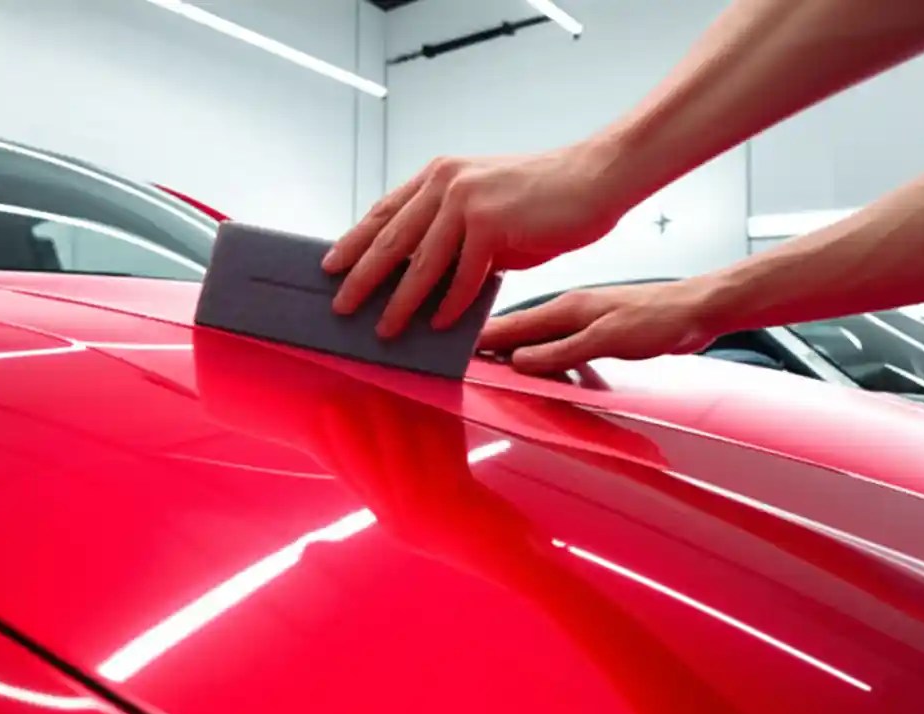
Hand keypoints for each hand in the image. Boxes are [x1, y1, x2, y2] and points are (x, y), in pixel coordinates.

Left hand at [322, 139, 635, 336]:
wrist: (592, 180)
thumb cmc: (542, 198)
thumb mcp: (485, 207)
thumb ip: (452, 233)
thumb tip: (421, 275)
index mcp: (440, 175)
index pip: (385, 212)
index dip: (355, 241)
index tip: (331, 265)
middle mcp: (446, 183)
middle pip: (392, 239)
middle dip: (362, 277)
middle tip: (341, 306)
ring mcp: (466, 201)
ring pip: (422, 263)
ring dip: (401, 302)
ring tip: (385, 329)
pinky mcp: (491, 224)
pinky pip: (464, 276)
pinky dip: (451, 305)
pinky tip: (441, 325)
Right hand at [478, 281, 721, 374]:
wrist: (699, 310)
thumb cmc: (659, 320)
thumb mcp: (607, 339)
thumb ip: (562, 351)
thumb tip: (518, 362)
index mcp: (566, 309)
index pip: (511, 325)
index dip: (481, 338)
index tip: (452, 348)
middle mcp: (569, 312)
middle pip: (517, 330)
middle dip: (487, 343)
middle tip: (456, 356)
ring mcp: (583, 320)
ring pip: (535, 337)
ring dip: (512, 350)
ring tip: (486, 362)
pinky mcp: (598, 331)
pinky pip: (556, 344)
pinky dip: (539, 354)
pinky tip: (535, 363)